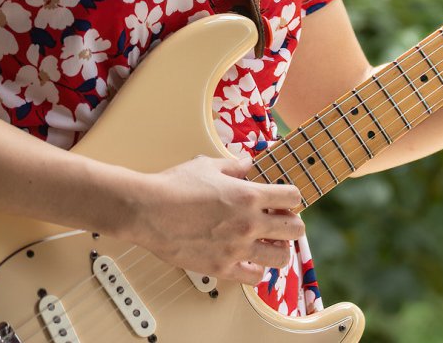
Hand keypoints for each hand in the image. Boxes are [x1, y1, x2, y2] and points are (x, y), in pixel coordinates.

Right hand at [125, 154, 304, 284]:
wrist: (147, 210)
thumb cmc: (174, 186)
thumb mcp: (208, 166)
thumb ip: (235, 166)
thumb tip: (248, 163)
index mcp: (249, 195)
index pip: (293, 197)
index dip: (290, 197)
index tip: (283, 199)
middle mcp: (249, 224)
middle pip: (296, 230)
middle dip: (291, 224)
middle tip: (279, 222)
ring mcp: (237, 249)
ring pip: (281, 258)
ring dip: (279, 249)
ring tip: (268, 244)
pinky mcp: (221, 268)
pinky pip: (254, 278)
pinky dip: (256, 270)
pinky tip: (248, 260)